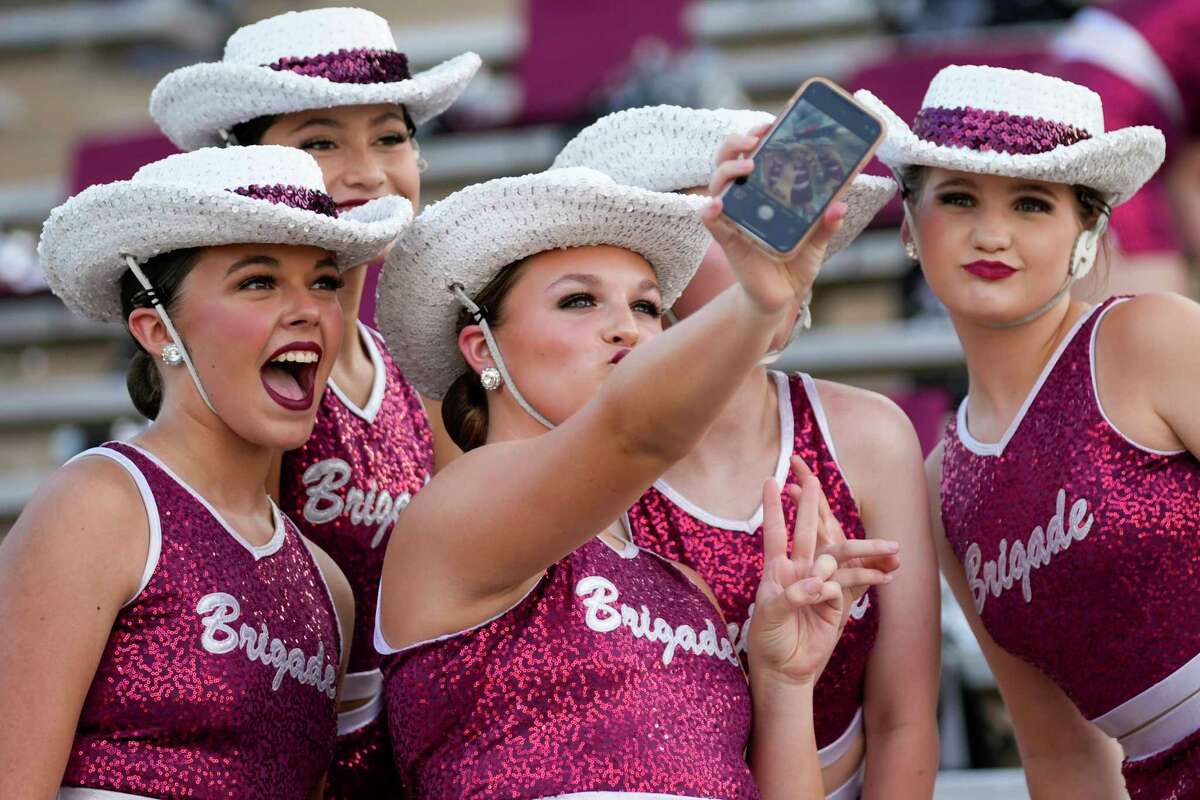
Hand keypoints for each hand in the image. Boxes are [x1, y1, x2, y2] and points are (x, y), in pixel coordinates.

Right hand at [701, 124, 846, 316]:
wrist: (781, 296)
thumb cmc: (795, 262)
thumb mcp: (817, 240)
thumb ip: (827, 222)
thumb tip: (839, 204)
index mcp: (764, 192)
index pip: (753, 154)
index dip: (757, 135)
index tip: (772, 123)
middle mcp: (745, 200)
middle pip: (728, 160)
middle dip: (737, 143)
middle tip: (756, 139)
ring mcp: (734, 218)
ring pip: (717, 184)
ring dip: (728, 169)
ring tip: (747, 166)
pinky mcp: (728, 241)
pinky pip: (712, 222)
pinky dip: (711, 212)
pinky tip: (716, 205)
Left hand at [749, 466, 897, 683]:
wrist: (785, 667)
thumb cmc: (769, 638)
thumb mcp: (772, 615)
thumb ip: (792, 595)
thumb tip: (820, 582)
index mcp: (776, 569)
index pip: (775, 531)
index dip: (772, 507)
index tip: (770, 479)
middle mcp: (798, 570)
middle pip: (808, 532)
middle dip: (810, 505)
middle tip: (814, 479)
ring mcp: (818, 583)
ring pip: (840, 557)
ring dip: (863, 549)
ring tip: (890, 546)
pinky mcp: (835, 600)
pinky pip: (852, 583)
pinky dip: (869, 577)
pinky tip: (887, 575)